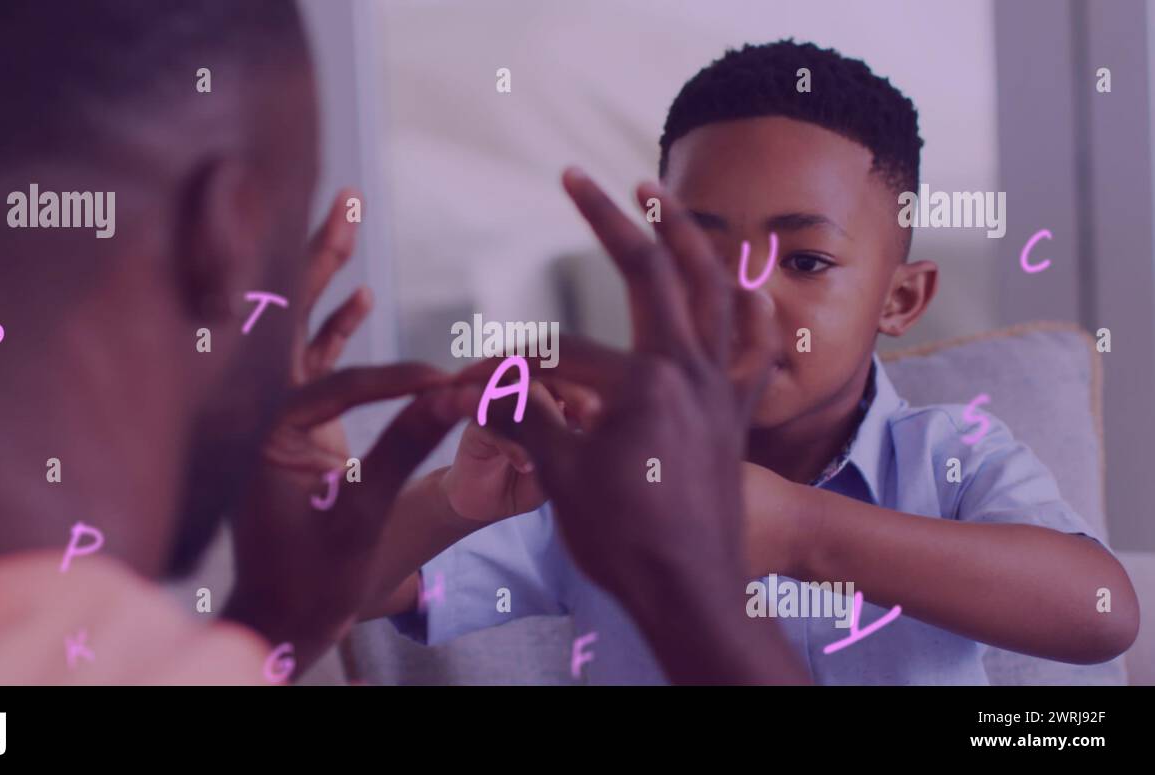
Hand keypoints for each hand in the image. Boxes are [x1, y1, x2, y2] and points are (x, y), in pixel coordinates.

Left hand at [224, 189, 458, 675]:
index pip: (331, 382)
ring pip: (294, 327)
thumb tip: (455, 396)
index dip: (393, 380)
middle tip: (345, 198)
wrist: (282, 613)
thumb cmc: (316, 576)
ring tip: (348, 212)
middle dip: (317, 256)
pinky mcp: (287, 421)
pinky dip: (331, 325)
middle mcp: (251, 412)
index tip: (447, 383)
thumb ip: (407, 448)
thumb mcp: (365, 516)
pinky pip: (310, 360)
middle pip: (284, 316)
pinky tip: (360, 294)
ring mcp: (267, 412)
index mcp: (258, 435)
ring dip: (323, 274)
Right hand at [454, 168, 805, 682]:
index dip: (514, 354)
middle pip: (660, 273)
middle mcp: (693, 371)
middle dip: (620, 220)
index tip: (476, 373)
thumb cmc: (626, 541)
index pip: (565, 345)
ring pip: (719, 293)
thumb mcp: (560, 476)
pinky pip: (756, 350)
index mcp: (647, 382)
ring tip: (665, 198)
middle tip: (585, 180)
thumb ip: (524, 415)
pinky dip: (752, 310)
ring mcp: (722, 391)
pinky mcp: (736, 416)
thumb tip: (479, 383)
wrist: (691, 595)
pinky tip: (748, 284)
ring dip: (691, 239)